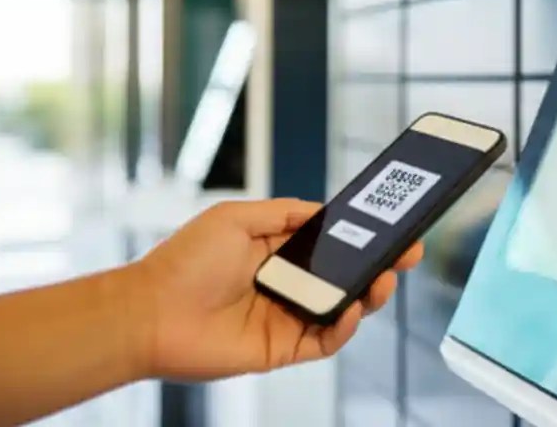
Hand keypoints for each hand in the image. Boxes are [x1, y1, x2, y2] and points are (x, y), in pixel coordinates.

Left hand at [129, 199, 422, 379]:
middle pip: (347, 275)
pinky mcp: (281, 348)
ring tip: (384, 280)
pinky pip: (325, 340)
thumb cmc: (183, 262)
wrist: (148, 314)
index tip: (395, 227)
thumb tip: (323, 209)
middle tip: (408, 254)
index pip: (333, 243)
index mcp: (277, 250)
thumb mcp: (236, 217)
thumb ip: (284, 213)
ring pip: (344, 307)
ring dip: (371, 294)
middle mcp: (287, 283)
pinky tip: (352, 309)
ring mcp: (286, 316)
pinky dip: (345, 326)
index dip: (365, 236)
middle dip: (381, 264)